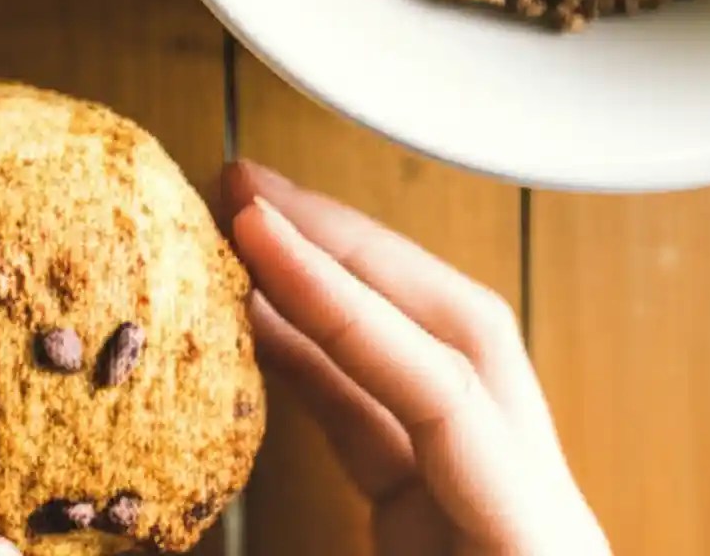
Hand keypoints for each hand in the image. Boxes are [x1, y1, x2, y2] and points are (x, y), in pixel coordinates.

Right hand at [223, 160, 610, 555]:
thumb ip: (298, 554)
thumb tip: (177, 512)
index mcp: (533, 535)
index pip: (437, 381)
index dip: (337, 300)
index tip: (257, 230)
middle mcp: (523, 497)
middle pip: (447, 323)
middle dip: (342, 244)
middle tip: (251, 191)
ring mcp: (483, 491)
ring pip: (408, 353)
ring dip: (321, 287)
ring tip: (246, 234)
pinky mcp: (441, 505)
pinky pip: (374, 407)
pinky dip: (312, 355)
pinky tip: (258, 324)